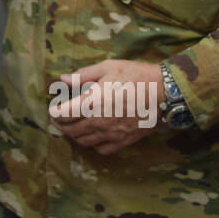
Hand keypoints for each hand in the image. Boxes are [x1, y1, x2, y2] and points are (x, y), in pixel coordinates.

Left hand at [48, 60, 163, 154]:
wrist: (165, 94)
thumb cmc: (136, 76)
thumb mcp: (108, 68)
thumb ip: (83, 76)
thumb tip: (62, 80)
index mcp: (92, 102)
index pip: (63, 114)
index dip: (54, 112)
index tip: (53, 109)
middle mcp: (98, 122)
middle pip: (70, 130)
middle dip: (61, 124)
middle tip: (59, 118)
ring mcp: (111, 134)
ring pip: (83, 141)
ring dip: (74, 135)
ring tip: (73, 126)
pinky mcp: (123, 141)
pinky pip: (101, 149)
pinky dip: (93, 144)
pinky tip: (93, 135)